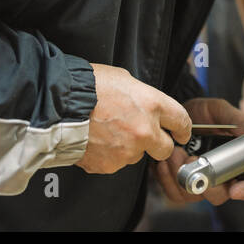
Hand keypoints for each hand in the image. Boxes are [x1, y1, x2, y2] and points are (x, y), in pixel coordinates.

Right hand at [77, 64, 191, 174]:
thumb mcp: (124, 78)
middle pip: (165, 148)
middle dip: (158, 143)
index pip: (182, 121)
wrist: (60, 105)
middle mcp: (144, 131)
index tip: (181, 132)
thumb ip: (142, 96)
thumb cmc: (88, 86)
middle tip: (144, 135)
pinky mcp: (109, 165)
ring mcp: (127, 151)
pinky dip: (109, 154)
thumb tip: (146, 106)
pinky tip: (97, 139)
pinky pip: (115, 163)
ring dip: (129, 146)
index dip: (183, 128)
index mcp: (152, 105)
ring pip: (137, 155)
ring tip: (107, 130)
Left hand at [152, 97, 243, 206]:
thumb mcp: (219, 110)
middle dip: (205, 183)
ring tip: (175, 152)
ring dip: (182, 176)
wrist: (175, 116)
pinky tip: (165, 161)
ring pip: (195, 195)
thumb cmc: (202, 113)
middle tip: (192, 159)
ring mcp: (201, 182)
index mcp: (238, 160)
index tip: (235, 190)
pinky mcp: (181, 185)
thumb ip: (237, 121)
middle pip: (220, 195)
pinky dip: (168, 178)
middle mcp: (221, 176)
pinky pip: (176, 194)